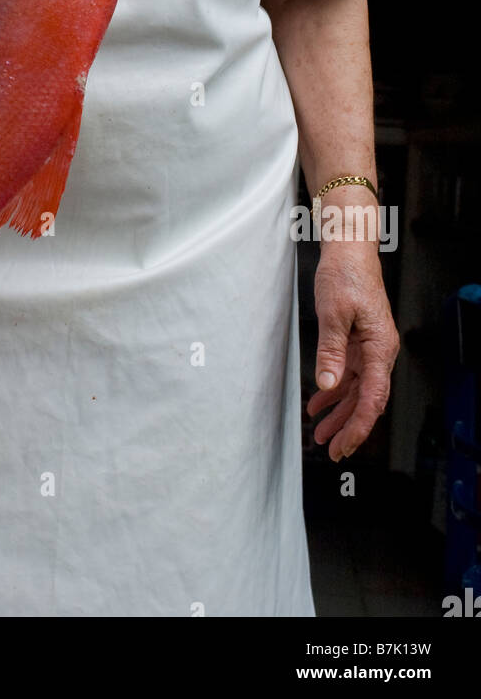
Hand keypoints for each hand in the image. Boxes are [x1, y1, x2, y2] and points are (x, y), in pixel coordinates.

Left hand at [307, 233, 399, 461]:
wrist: (349, 249)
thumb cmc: (346, 275)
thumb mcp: (334, 314)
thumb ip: (331, 351)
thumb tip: (327, 384)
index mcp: (380, 347)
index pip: (373, 398)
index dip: (359, 425)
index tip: (345, 446)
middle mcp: (379, 351)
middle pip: (367, 399)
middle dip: (348, 427)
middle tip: (331, 450)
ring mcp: (369, 347)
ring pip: (356, 390)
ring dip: (339, 412)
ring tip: (320, 432)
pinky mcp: (358, 341)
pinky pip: (348, 373)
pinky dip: (333, 390)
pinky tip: (318, 402)